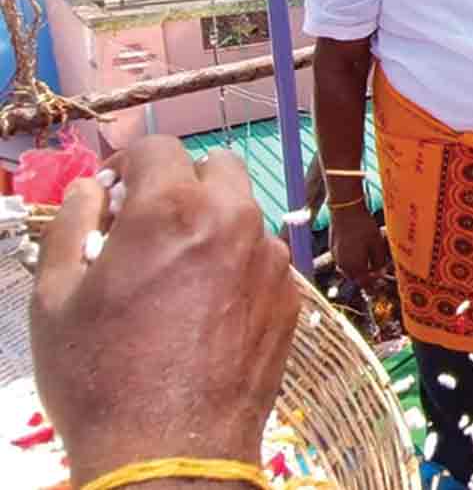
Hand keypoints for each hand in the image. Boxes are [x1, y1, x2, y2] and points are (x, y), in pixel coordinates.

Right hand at [30, 136, 297, 483]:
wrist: (170, 450)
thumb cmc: (101, 376)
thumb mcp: (55, 296)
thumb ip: (71, 224)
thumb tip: (90, 188)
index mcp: (171, 208)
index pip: (157, 146)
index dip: (129, 164)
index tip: (115, 194)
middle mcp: (232, 219)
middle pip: (216, 167)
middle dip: (182, 184)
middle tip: (150, 226)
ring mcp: (270, 258)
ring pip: (244, 213)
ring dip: (214, 224)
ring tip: (179, 273)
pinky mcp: (291, 295)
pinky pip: (263, 258)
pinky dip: (238, 265)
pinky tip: (208, 308)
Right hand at [331, 188, 389, 289]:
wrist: (345, 210)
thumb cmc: (363, 225)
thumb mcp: (377, 243)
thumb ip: (379, 261)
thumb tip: (380, 271)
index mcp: (355, 266)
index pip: (365, 283)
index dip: (374, 285)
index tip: (380, 284)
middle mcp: (343, 265)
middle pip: (356, 278)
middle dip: (366, 278)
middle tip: (376, 274)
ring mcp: (336, 257)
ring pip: (348, 270)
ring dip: (358, 270)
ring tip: (368, 264)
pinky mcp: (332, 249)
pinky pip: (343, 261)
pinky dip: (351, 261)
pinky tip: (358, 253)